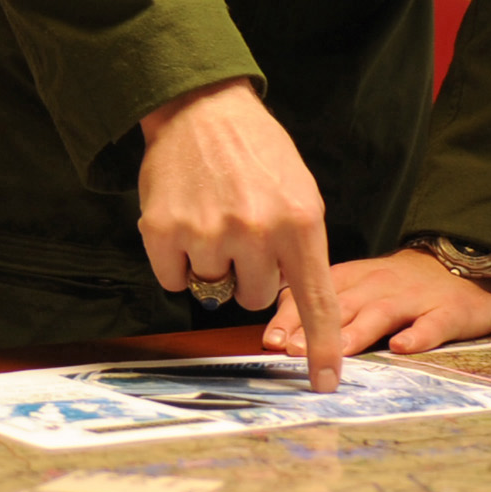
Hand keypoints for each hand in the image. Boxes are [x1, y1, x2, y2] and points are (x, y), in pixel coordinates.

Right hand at [137, 80, 341, 390]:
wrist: (200, 107)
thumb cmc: (255, 153)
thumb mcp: (299, 192)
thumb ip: (299, 247)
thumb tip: (289, 307)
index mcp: (299, 221)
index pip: (316, 300)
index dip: (323, 347)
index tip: (326, 384)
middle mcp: (256, 230)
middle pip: (254, 298)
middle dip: (249, 273)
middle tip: (242, 229)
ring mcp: (208, 232)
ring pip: (214, 290)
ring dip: (212, 263)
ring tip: (213, 215)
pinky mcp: (164, 231)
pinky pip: (174, 281)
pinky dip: (177, 262)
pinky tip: (184, 222)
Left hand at [263, 244, 490, 360]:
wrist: (462, 261)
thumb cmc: (399, 285)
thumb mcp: (358, 286)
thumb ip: (323, 304)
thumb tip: (278, 334)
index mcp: (355, 278)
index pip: (316, 293)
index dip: (294, 316)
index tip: (272, 340)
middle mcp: (380, 285)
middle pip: (344, 305)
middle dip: (316, 328)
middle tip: (293, 350)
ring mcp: (415, 297)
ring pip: (383, 313)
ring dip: (358, 332)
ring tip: (339, 350)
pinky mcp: (448, 311)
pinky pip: (433, 323)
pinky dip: (418, 335)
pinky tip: (402, 347)